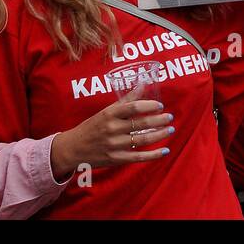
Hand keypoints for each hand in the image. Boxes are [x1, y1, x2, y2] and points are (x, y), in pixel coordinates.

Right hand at [49, 99, 173, 178]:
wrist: (73, 148)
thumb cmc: (92, 126)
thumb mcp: (106, 111)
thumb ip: (125, 100)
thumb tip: (142, 84)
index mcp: (109, 114)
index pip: (133, 107)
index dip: (149, 106)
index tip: (160, 106)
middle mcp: (112, 129)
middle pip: (141, 124)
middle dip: (159, 120)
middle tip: (170, 117)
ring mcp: (114, 145)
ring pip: (142, 140)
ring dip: (160, 135)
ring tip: (170, 130)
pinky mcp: (116, 159)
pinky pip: (138, 157)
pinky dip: (153, 155)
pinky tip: (164, 151)